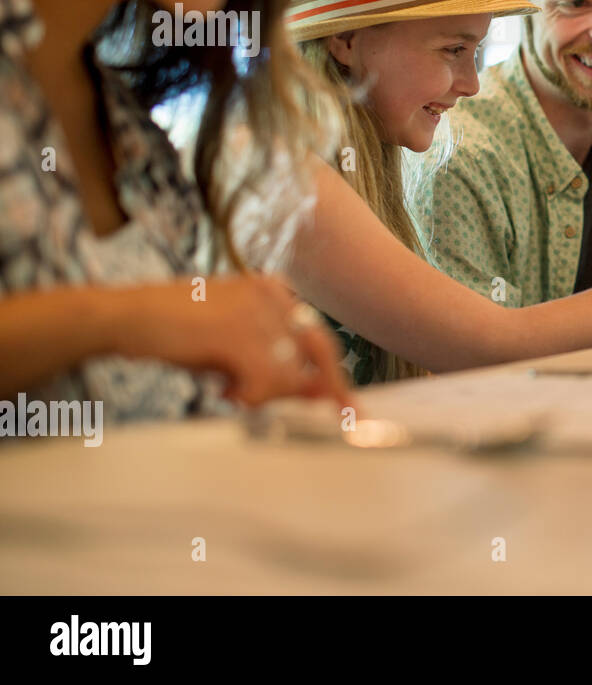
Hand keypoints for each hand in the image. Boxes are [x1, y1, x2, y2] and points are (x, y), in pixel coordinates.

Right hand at [119, 274, 350, 406]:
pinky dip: (250, 395)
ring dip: (267, 394)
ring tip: (233, 392)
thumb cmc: (176, 333)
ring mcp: (257, 311)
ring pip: (290, 371)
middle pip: (318, 350)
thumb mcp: (234, 345)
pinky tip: (225, 392)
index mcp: (273, 290)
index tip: (347, 405)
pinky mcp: (237, 332)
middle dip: (328, 389)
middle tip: (342, 419)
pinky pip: (266, 379)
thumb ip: (274, 361)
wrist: (126, 317)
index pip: (317, 337)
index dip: (332, 374)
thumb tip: (314, 391)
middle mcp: (272, 294)